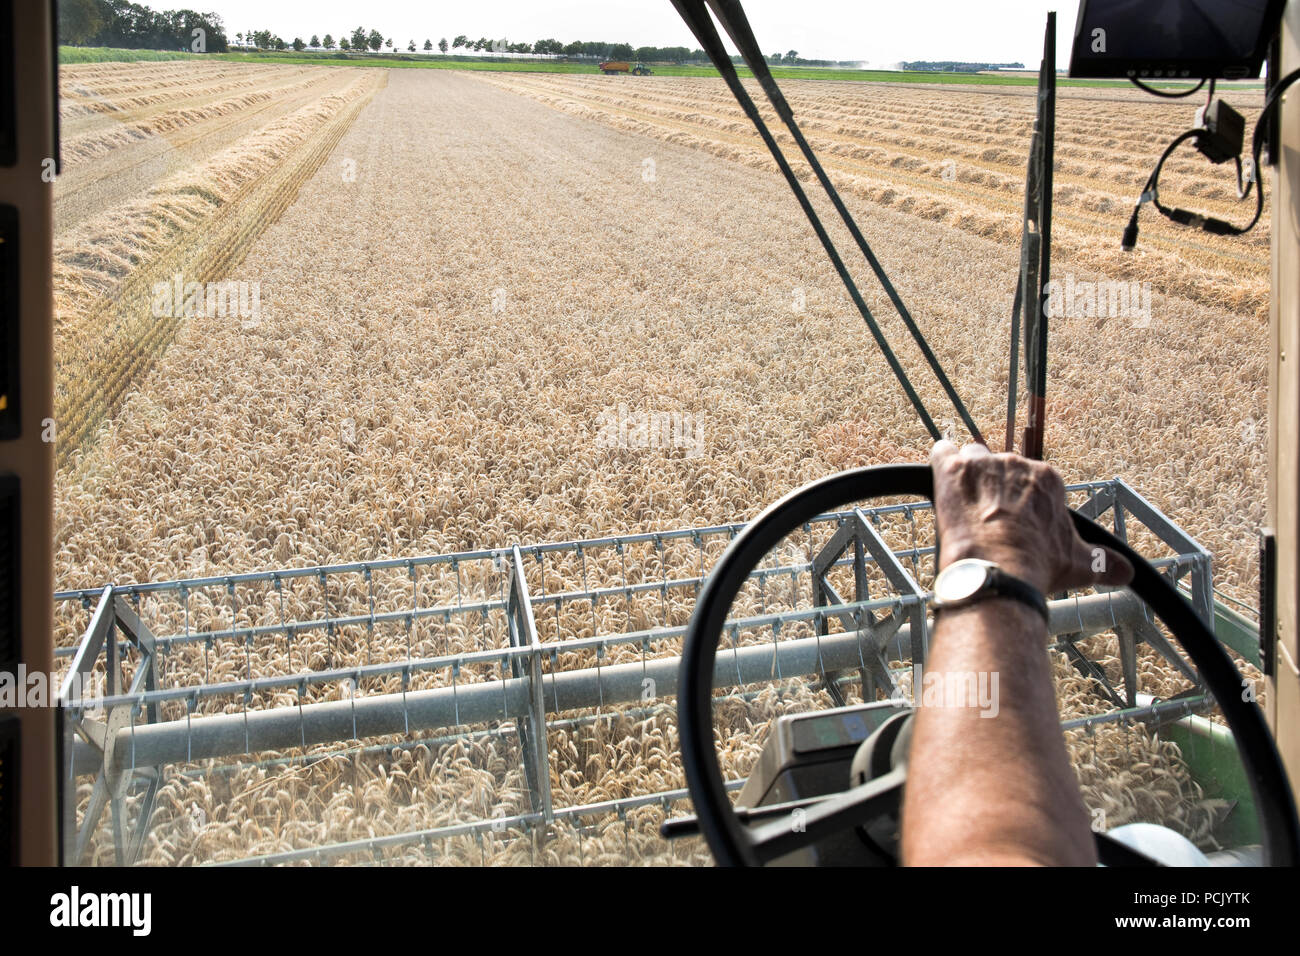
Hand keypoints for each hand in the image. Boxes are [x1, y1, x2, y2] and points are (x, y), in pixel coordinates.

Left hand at [929, 440, 1132, 595]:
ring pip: (972, 458)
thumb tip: (1126, 571)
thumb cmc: (1037, 564)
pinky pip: (941, 453)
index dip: (1018, 502)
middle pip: (999, 468)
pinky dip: (939, 464)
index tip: (1013, 522)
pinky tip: (940, 484)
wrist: (1000, 568)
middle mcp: (1018, 464)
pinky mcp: (953, 470)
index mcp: (1048, 480)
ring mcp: (984, 464)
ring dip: (968, 477)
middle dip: (993, 490)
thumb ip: (1103, 563)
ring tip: (963, 506)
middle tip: (986, 520)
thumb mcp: (1077, 563)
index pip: (1029, 481)